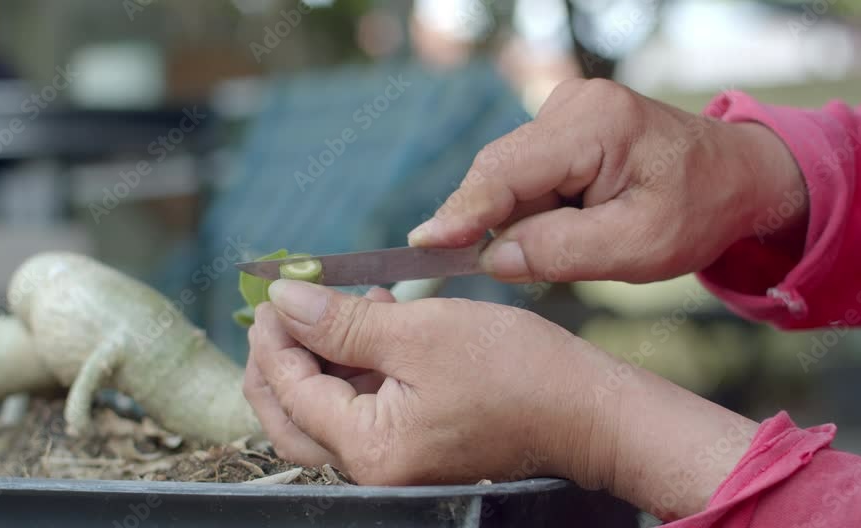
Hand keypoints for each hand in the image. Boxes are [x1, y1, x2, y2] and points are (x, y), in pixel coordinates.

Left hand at [244, 280, 756, 519]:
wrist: (588, 410)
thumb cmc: (517, 371)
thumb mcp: (421, 333)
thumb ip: (342, 321)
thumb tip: (283, 303)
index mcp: (370, 448)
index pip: (291, 390)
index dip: (274, 337)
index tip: (271, 293)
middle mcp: (375, 467)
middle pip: (294, 415)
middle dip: (280, 358)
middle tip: (279, 309)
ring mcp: (396, 460)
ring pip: (326, 410)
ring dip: (322, 356)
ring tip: (345, 302)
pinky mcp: (416, 445)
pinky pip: (364, 408)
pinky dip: (357, 367)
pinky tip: (377, 321)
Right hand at [408, 78, 805, 283]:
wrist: (736, 177)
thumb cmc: (697, 211)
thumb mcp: (637, 247)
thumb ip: (560, 251)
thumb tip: (491, 258)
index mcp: (598, 125)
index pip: (508, 170)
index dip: (462, 211)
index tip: (423, 244)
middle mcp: (575, 104)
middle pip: (502, 171)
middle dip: (494, 222)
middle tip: (500, 268)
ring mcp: (568, 109)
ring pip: (511, 175)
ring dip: (521, 218)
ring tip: (578, 240)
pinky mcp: (565, 125)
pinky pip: (526, 173)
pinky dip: (533, 207)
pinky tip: (568, 225)